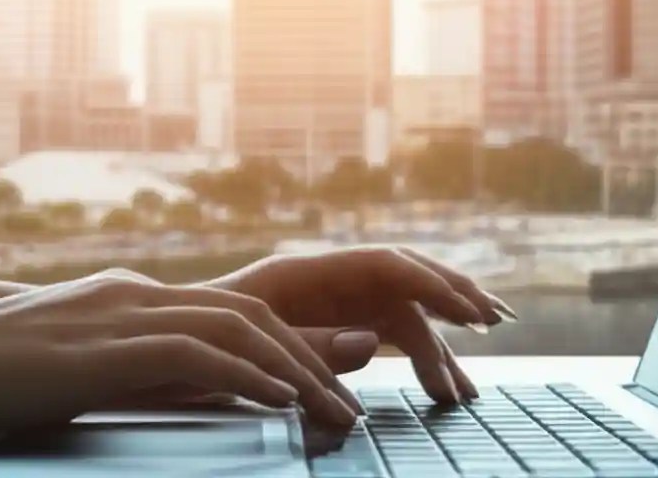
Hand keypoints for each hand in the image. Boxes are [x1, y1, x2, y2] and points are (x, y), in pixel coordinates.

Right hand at [0, 270, 359, 446]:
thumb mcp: (68, 371)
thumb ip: (124, 374)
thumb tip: (175, 398)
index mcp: (129, 297)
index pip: (232, 313)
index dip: (288, 347)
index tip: (324, 387)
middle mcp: (134, 294)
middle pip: (252, 315)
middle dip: (310, 358)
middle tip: (348, 402)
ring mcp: (117, 314)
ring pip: (237, 328)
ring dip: (295, 371)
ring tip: (332, 410)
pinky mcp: (100, 350)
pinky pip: (194, 355)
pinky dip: (246, 377)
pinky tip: (278, 401)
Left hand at [210, 247, 518, 404]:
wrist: (163, 350)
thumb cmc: (195, 342)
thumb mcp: (243, 343)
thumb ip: (307, 342)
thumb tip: (369, 342)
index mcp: (305, 274)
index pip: (382, 264)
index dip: (429, 281)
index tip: (466, 307)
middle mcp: (330, 284)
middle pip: (407, 280)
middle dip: (453, 297)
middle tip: (494, 320)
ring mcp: (336, 308)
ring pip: (406, 317)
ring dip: (442, 348)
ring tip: (467, 392)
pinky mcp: (338, 332)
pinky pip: (392, 340)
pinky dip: (422, 361)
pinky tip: (446, 386)